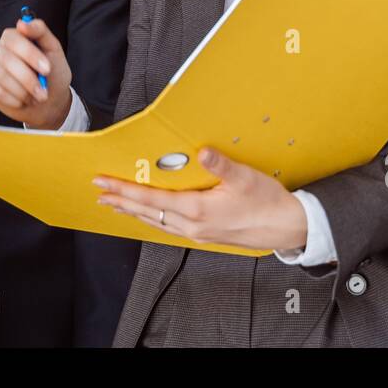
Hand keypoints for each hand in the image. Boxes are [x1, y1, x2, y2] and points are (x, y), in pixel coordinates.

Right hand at [0, 16, 71, 129]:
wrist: (50, 100)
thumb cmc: (51, 72)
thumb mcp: (53, 49)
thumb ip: (40, 31)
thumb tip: (22, 23)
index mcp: (13, 37)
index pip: (13, 39)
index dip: (30, 54)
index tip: (47, 69)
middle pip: (6, 59)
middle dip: (28, 78)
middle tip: (44, 92)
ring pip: (1, 77)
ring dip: (24, 91)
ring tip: (38, 97)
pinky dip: (16, 100)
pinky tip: (24, 100)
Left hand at [94, 148, 307, 250]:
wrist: (288, 227)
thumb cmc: (268, 203)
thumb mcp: (245, 178)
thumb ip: (221, 164)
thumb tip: (202, 151)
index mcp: (198, 211)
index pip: (151, 200)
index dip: (125, 191)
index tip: (105, 183)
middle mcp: (192, 226)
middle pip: (147, 213)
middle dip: (121, 202)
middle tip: (99, 192)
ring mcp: (198, 233)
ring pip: (156, 223)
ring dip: (134, 212)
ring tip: (116, 204)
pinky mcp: (205, 235)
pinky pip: (169, 227)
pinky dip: (152, 219)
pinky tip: (150, 215)